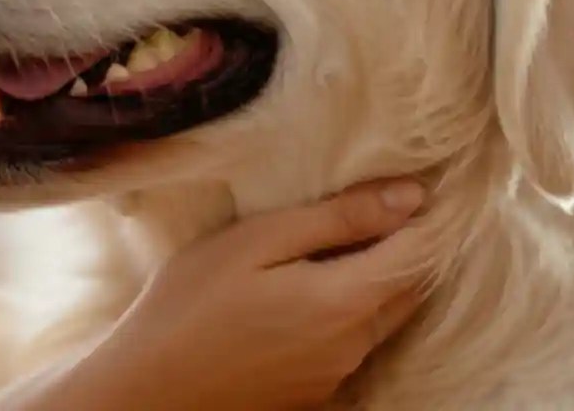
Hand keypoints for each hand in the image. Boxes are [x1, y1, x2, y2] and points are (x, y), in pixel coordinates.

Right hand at [0, 178, 427, 410]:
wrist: (147, 389)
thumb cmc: (190, 304)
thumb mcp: (258, 242)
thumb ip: (337, 219)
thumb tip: (410, 197)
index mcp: (347, 302)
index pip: (420, 253)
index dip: (427, 216)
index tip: (423, 184)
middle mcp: (354, 345)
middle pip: (410, 288)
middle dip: (408, 246)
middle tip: (388, 204)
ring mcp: (336, 374)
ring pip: (385, 317)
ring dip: (381, 278)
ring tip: (348, 240)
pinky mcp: (316, 391)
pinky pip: (356, 342)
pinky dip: (355, 309)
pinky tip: (316, 288)